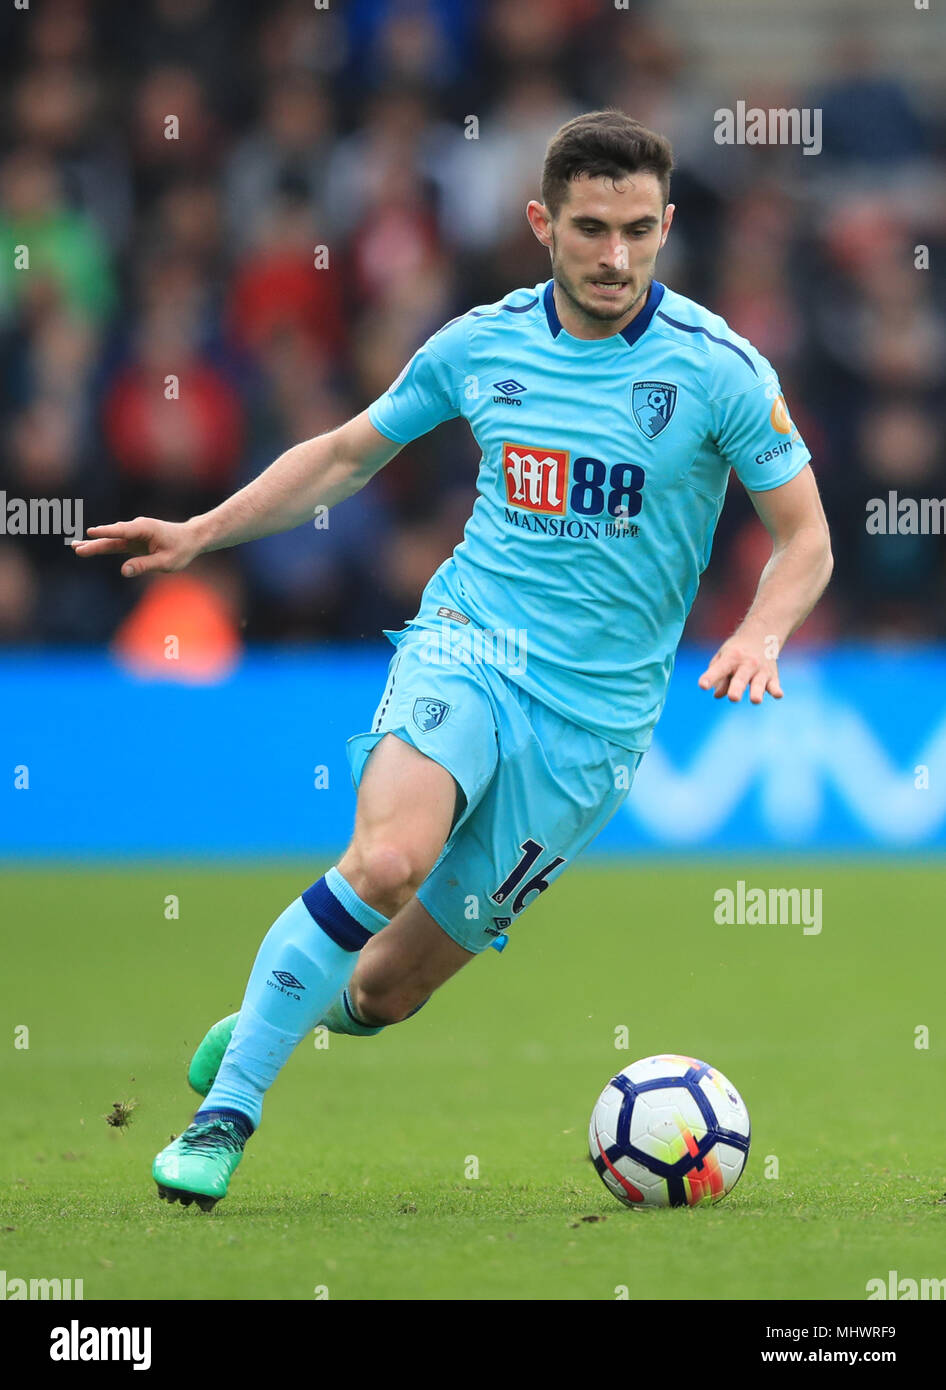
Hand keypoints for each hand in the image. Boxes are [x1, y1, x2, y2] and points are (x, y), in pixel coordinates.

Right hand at [71, 517, 201, 577]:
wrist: (190, 538)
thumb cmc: (181, 550)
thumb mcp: (166, 562)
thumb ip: (145, 565)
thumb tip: (123, 571)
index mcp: (146, 529)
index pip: (123, 531)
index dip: (108, 532)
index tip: (92, 531)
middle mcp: (137, 528)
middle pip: (113, 536)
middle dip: (94, 542)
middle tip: (76, 548)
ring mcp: (133, 534)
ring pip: (111, 540)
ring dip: (93, 543)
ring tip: (74, 547)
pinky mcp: (132, 540)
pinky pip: (114, 543)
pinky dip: (101, 545)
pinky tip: (86, 547)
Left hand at [698, 625, 783, 704]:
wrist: (762, 634)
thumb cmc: (736, 652)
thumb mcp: (723, 658)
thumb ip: (718, 676)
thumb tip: (717, 695)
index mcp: (731, 658)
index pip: (719, 669)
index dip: (710, 677)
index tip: (702, 686)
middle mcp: (747, 664)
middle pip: (741, 679)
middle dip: (737, 688)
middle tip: (733, 698)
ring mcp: (761, 670)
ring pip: (759, 684)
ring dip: (757, 692)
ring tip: (755, 700)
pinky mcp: (773, 677)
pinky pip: (775, 685)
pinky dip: (776, 690)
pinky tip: (777, 694)